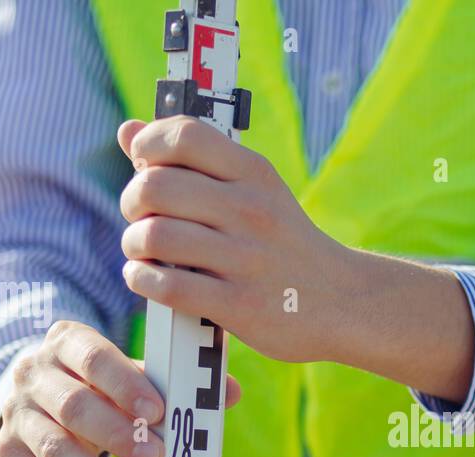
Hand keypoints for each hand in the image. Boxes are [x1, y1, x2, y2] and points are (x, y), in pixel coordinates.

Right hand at [0, 320, 240, 456]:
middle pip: (73, 406)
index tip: (158, 412)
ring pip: (54, 450)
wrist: (38, 400)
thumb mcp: (131, 375)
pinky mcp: (7, 453)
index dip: (125, 385)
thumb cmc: (100, 385)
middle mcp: (33, 373)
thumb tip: (230, 391)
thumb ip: (176, 382)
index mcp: (67, 342)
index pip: (94, 357)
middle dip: (118, 436)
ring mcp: (16, 414)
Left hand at [118, 117, 352, 363]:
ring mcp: (247, 260)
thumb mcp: (254, 190)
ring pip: (156, 237)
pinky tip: (147, 278)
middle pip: (156, 187)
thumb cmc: (286, 243)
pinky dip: (143, 280)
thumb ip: (193, 161)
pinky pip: (169, 286)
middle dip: (132, 202)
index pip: (184, 136)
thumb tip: (129, 132)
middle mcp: (251, 211)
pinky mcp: (240, 305)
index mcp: (255, 174)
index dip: (148, 147)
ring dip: (134, 245)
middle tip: (139, 217)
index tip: (143, 166)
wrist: (345, 301)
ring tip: (142, 252)